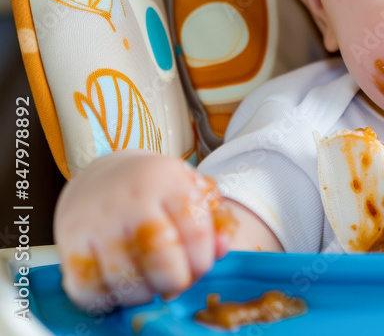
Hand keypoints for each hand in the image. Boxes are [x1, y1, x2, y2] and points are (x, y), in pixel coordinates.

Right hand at [54, 150, 234, 311]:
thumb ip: (215, 223)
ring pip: (123, 279)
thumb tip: (223, 249)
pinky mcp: (69, 241)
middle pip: (160, 256)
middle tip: (173, 281)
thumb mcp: (191, 192)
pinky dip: (104, 299)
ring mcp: (98, 220)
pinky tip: (118, 288)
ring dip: (142, 294)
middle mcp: (132, 199)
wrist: (103, 175)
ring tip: (147, 283)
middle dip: (174, 281)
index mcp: (169, 182)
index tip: (199, 267)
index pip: (196, 232)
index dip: (202, 261)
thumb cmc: (157, 191)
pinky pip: (85, 288)